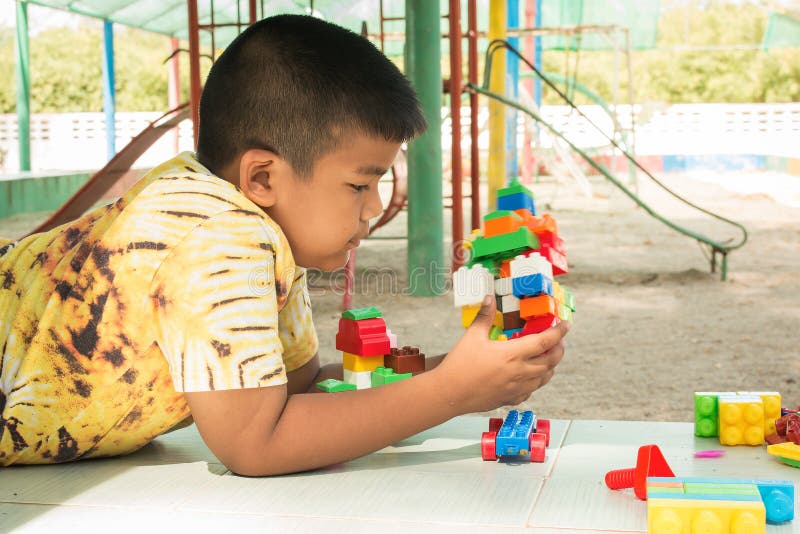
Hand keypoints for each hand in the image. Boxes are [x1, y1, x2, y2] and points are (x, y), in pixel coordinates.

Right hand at [433, 294, 568, 413]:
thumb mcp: (472, 336)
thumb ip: (484, 316)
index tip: (566, 325)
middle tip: (559, 341)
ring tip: (548, 358)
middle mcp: (519, 372)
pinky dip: (535, 382)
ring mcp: (516, 388)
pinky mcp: (510, 399)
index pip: (545, 341)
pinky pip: (531, 391)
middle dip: (559, 350)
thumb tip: (489, 298)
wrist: (449, 393)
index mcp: (512, 354)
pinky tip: (529, 377)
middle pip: (551, 361)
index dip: (559, 332)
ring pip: (544, 378)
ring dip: (550, 367)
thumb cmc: (459, 364)